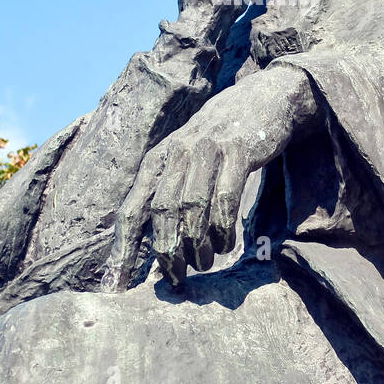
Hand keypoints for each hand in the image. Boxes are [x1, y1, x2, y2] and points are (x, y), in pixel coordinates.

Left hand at [105, 62, 317, 287]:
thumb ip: (167, 191)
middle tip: (176, 279)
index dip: (122, 251)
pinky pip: (225, 197)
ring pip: (191, 207)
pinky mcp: (239, 150)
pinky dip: (223, 227)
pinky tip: (226, 243)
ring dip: (196, 244)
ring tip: (203, 263)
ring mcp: (207, 150)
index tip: (117, 286)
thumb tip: (156, 246)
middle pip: (160, 212)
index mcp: (156, 160)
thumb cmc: (221, 139)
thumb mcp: (185, 158)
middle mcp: (176, 153)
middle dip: (165, 252)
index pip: (130, 211)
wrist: (266, 97)